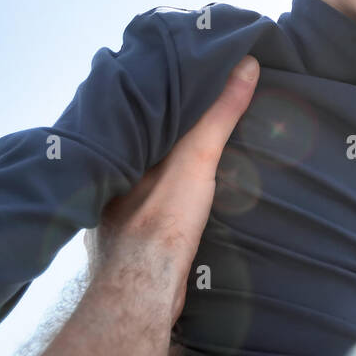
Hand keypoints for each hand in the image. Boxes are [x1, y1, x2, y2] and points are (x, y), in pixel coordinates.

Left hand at [85, 55, 259, 323]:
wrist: (143, 290)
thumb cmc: (161, 220)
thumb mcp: (196, 157)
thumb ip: (218, 114)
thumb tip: (246, 65)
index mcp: (117, 149)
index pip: (140, 109)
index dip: (160, 91)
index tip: (182, 74)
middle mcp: (109, 175)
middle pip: (141, 140)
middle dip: (161, 127)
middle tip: (189, 107)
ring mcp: (114, 208)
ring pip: (142, 173)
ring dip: (161, 163)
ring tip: (189, 147)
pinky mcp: (130, 236)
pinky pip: (148, 201)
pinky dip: (164, 193)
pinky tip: (181, 196)